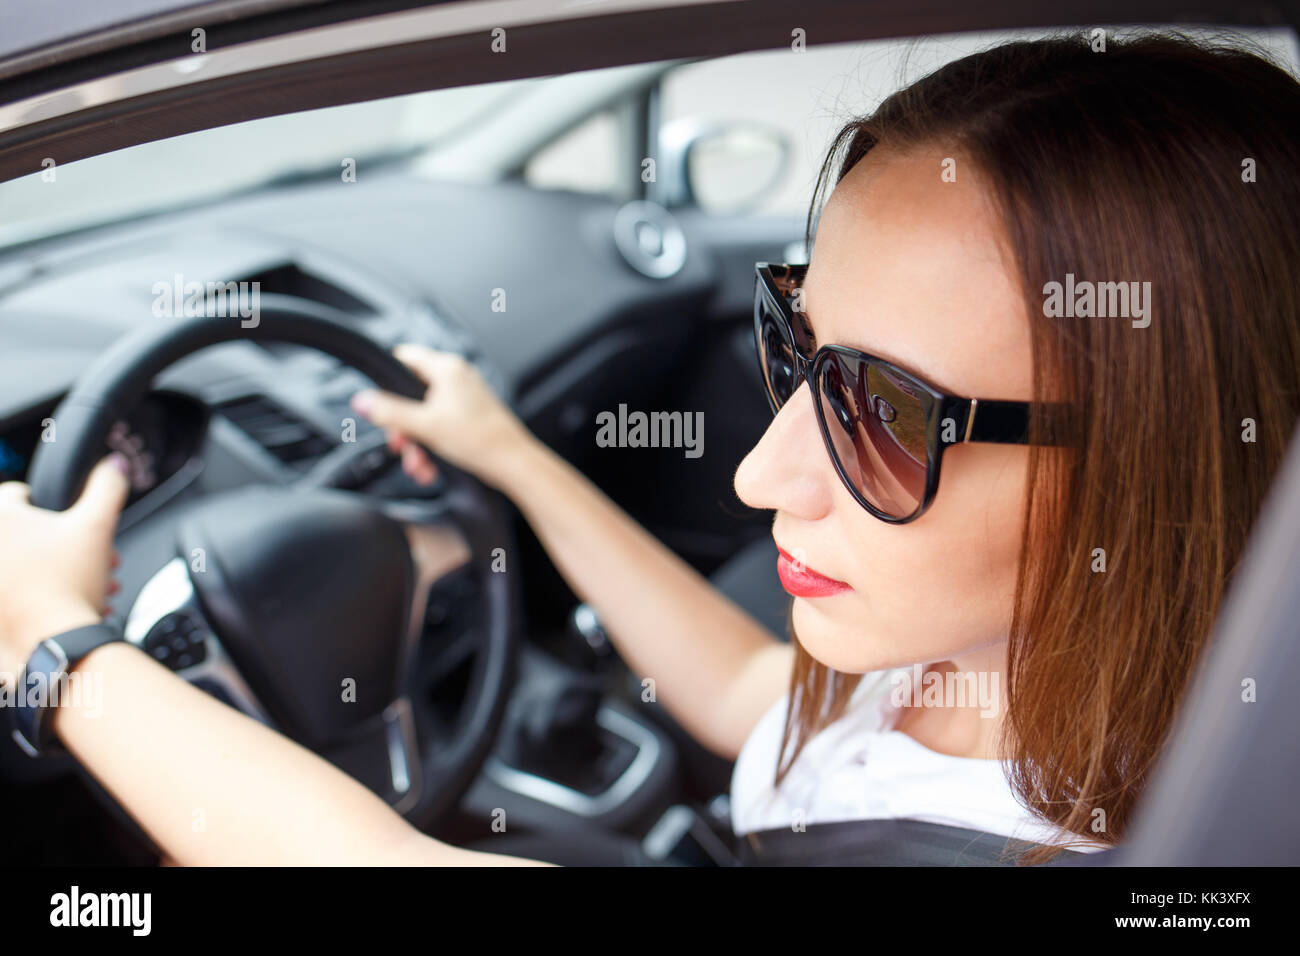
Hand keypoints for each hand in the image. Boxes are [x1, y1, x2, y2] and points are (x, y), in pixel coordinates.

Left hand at [0, 455, 129, 679]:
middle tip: (80, 556)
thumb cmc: (68, 583)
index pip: (16, 493)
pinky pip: (12, 596)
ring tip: (80, 584)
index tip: (64, 521)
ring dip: (48, 570)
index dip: (47, 504)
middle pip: (21, 533)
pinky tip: (60, 606)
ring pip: (17, 565)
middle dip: (55, 543)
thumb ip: (107, 487)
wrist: (54, 643)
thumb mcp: (98, 525)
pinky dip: (32, 598)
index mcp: (0, 518)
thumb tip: (114, 464)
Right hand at [350, 345, 533, 488]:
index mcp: (447, 369)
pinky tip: (431, 468)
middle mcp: (456, 378)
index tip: (377, 402)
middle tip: (400, 446)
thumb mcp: (425, 426)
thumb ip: (390, 413)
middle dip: (402, 427)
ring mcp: (464, 398)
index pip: (403, 358)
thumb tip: (361, 401)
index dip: (385, 378)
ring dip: (416, 444)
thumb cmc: (481, 440)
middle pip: (410, 394)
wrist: (514, 465)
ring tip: (419, 466)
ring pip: (423, 416)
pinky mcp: (469, 418)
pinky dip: (431, 447)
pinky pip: (439, 427)